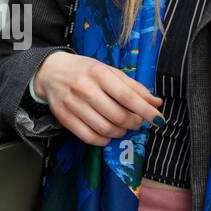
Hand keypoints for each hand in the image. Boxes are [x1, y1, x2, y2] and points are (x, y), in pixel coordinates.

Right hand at [32, 51, 162, 146]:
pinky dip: (103, 140)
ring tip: (122, 127)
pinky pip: (89, 137)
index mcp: (99, 73)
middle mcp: (84, 88)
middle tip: (137, 122)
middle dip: (134, 123)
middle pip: (118, 116)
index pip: (127, 97)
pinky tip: (107, 133)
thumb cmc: (85, 71)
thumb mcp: (109, 71)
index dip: (146, 111)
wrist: (51, 72)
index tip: (158, 119)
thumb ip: (133, 87)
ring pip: (105, 129)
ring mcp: (72, 104)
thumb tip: (156, 103)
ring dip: (120, 132)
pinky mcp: (64, 117)